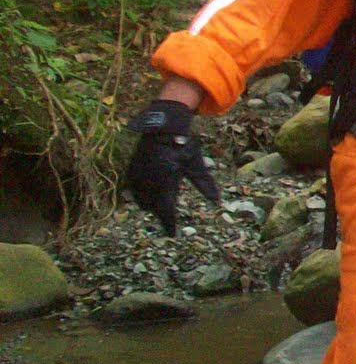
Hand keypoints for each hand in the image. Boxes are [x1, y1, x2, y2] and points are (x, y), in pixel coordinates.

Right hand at [125, 100, 219, 235]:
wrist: (161, 129)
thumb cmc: (183, 147)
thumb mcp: (196, 165)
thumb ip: (205, 184)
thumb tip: (217, 201)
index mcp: (164, 185)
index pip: (166, 212)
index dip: (169, 225)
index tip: (172, 234)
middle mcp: (148, 185)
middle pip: (153, 209)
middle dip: (161, 214)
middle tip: (169, 220)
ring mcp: (137, 179)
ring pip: (141, 203)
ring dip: (151, 206)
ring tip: (161, 208)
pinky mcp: (130, 172)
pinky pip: (134, 192)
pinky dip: (142, 196)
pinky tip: (150, 195)